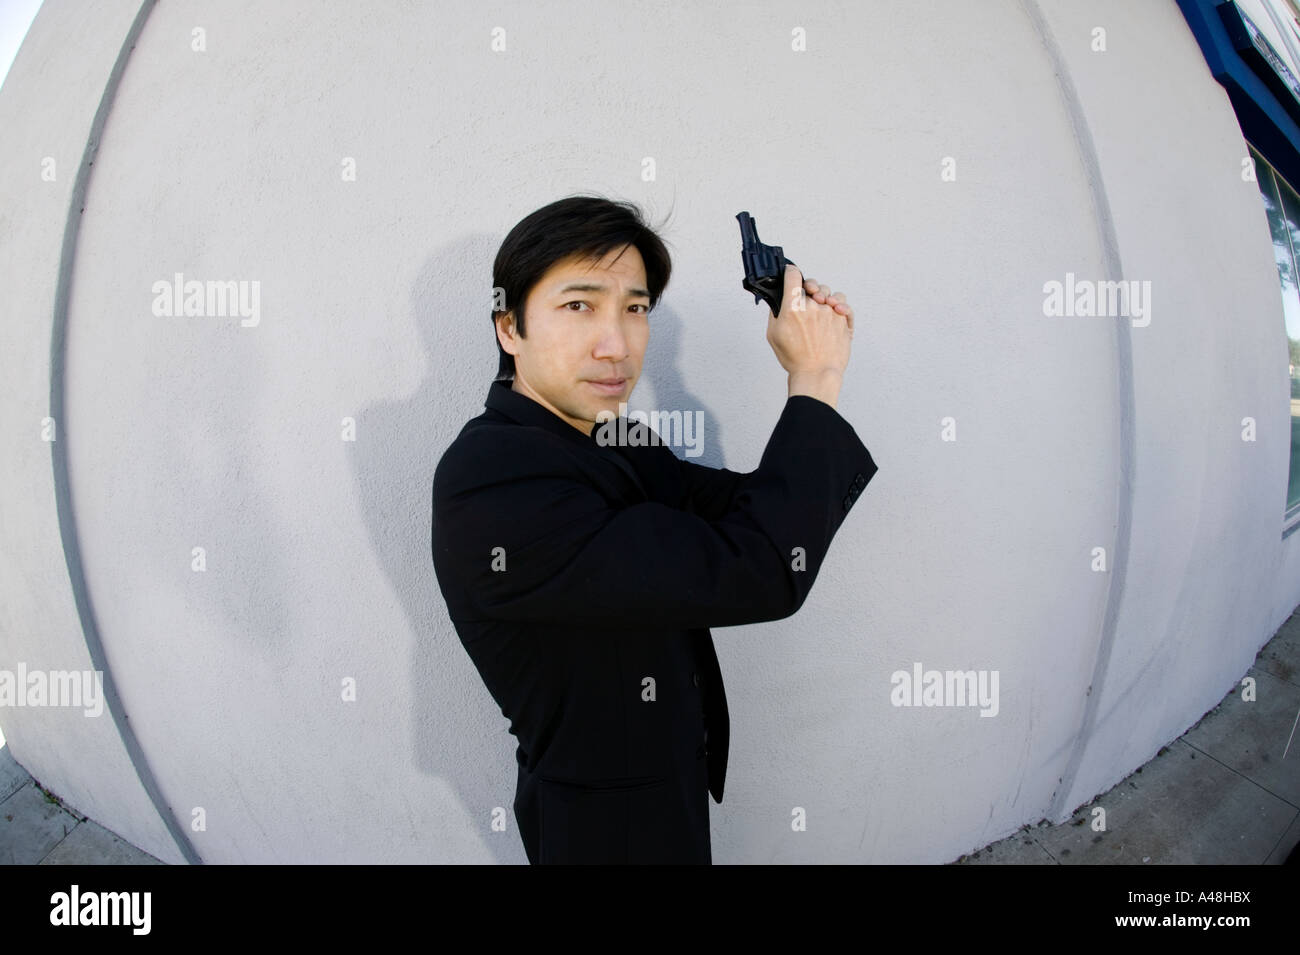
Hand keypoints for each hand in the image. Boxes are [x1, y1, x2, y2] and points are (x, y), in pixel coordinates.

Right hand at [766, 265, 853, 382]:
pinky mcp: (843, 319)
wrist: (817, 373)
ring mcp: (830, 311)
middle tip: (806, 299)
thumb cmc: (796, 358)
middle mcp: (813, 306)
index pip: (793, 275)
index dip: (791, 272)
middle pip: (812, 285)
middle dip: (808, 289)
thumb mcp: (774, 335)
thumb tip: (780, 300)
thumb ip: (776, 313)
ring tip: (821, 309)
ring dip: (825, 298)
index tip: (791, 274)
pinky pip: (843, 304)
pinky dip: (838, 306)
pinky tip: (833, 313)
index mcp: (793, 307)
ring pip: (830, 293)